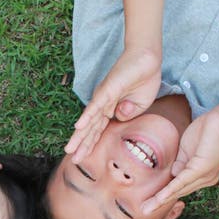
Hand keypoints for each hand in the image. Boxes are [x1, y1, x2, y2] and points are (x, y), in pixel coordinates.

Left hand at [65, 47, 160, 162]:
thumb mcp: (139, 106)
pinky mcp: (107, 90)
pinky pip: (96, 105)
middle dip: (82, 145)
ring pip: (90, 120)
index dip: (90, 144)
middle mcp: (103, 104)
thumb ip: (128, 114)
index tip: (82, 157)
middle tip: (73, 159)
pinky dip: (87, 117)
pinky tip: (79, 127)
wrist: (149, 60)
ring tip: (70, 149)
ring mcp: (104, 97)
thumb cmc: (144, 80)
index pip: (98, 130)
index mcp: (111, 109)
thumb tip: (118, 117)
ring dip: (80, 136)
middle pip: (91, 128)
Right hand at [141, 111, 218, 214]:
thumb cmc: (208, 131)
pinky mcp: (202, 169)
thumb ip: (180, 164)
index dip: (163, 196)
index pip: (179, 188)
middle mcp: (204, 180)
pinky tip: (159, 198)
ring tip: (147, 208)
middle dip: (159, 203)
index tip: (149, 204)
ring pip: (178, 190)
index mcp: (201, 176)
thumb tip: (172, 175)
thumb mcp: (187, 150)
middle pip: (177, 193)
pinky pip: (182, 181)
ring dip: (161, 200)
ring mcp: (204, 176)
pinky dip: (170, 190)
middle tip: (144, 210)